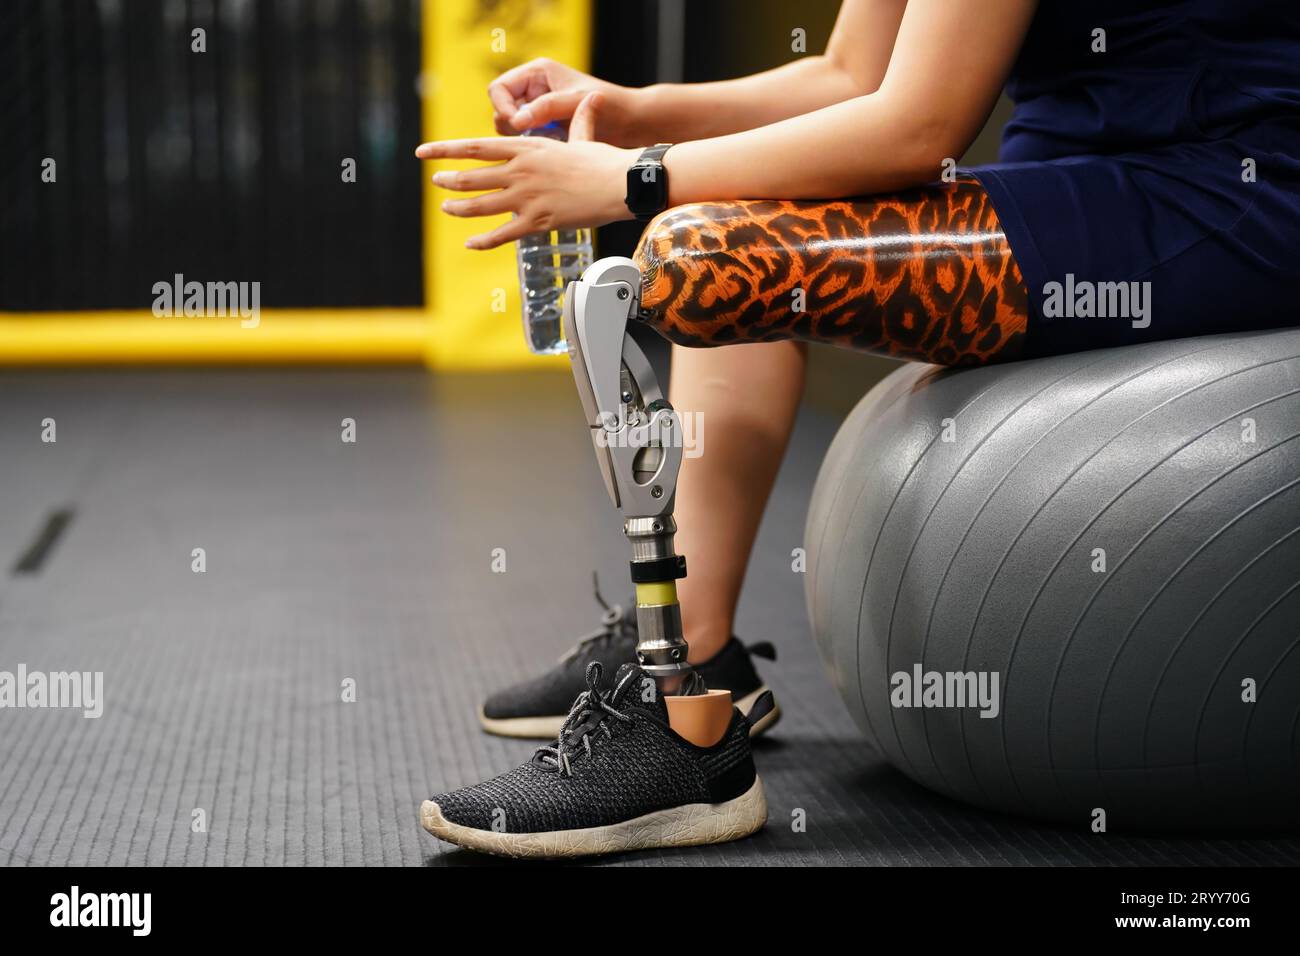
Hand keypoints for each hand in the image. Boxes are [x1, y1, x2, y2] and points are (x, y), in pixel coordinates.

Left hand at [417, 93, 638, 249]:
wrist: (620, 184)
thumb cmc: (605, 160)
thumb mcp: (584, 137)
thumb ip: (578, 121)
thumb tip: (590, 99)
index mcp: (526, 148)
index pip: (475, 147)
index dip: (445, 150)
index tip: (424, 152)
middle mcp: (520, 172)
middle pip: (471, 177)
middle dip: (448, 180)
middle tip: (437, 182)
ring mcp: (527, 198)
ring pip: (480, 206)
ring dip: (458, 208)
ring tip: (446, 207)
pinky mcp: (537, 222)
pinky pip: (502, 235)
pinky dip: (483, 241)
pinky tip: (470, 243)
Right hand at [488, 57, 642, 145]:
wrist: (633, 124)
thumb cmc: (611, 106)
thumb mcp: (575, 103)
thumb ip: (544, 109)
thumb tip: (516, 121)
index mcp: (537, 73)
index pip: (498, 89)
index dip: (503, 108)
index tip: (519, 125)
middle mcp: (534, 90)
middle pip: (501, 110)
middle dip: (512, 126)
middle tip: (535, 138)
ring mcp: (538, 111)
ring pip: (510, 129)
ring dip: (523, 140)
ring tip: (550, 143)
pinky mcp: (546, 130)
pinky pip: (526, 142)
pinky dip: (534, 148)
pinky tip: (554, 151)